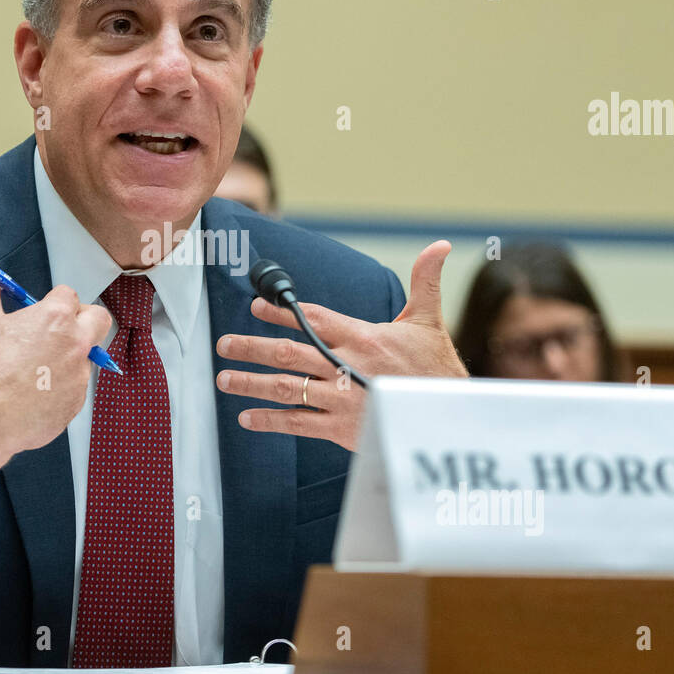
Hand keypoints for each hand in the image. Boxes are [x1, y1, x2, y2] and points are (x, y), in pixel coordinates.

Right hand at [0, 264, 111, 509]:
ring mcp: (80, 376)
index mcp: (56, 318)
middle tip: (58, 330)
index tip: (41, 311)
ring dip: (68, 357)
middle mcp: (76, 344)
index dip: (54, 301)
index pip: (69, 295)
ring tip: (35, 369)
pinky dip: (60, 387)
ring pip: (85, 357)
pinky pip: (75, 388)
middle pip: (98, 319)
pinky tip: (34, 394)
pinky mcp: (77, 403)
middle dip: (83, 319)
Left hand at [215, 240, 467, 450]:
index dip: (280, 313)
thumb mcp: (430, 321)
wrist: (449, 417)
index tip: (257, 306)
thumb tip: (440, 245)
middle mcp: (348, 366)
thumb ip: (426, 281)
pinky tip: (248, 417)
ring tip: (224, 379)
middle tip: (223, 344)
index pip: (313, 319)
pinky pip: (299, 422)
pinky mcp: (343, 429)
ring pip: (287, 387)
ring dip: (251, 382)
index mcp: (363, 337)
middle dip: (251, 347)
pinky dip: (271, 420)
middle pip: (289, 353)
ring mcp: (343, 399)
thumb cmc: (436, 369)